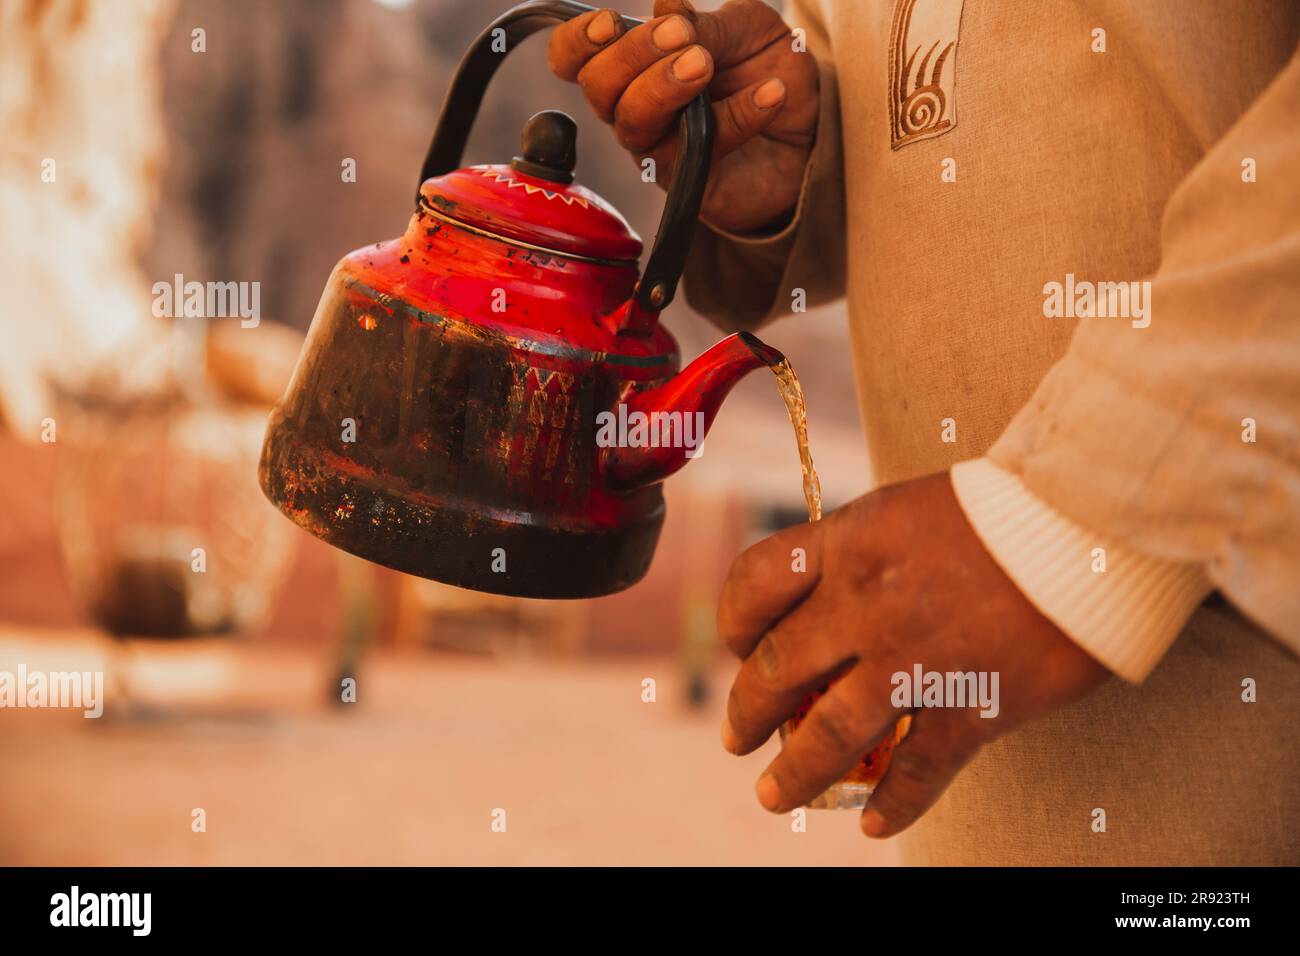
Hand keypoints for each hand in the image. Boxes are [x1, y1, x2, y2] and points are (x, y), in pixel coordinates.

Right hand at [548, 0, 818, 232]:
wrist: (813, 128)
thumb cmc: (767, 72)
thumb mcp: (745, 29)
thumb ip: (705, 23)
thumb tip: (666, 3)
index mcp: (635, 65)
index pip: (572, 59)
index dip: (577, 42)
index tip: (609, 23)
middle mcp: (635, 110)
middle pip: (599, 88)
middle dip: (633, 55)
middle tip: (680, 35)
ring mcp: (659, 149)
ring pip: (633, 123)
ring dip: (665, 85)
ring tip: (706, 64)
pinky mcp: (691, 182)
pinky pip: (697, 149)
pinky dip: (735, 116)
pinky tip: (770, 94)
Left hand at [717, 472, 1109, 836]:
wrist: (1087, 516)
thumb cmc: (1003, 503)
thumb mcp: (905, 507)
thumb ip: (860, 551)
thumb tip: (828, 588)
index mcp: (847, 543)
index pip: (755, 583)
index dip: (734, 621)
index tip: (737, 646)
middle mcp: (864, 603)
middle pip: (775, 668)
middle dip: (746, 711)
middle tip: (737, 738)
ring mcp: (913, 659)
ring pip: (828, 733)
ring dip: (794, 774)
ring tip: (773, 797)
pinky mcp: (972, 704)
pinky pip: (918, 770)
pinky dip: (895, 804)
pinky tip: (874, 824)